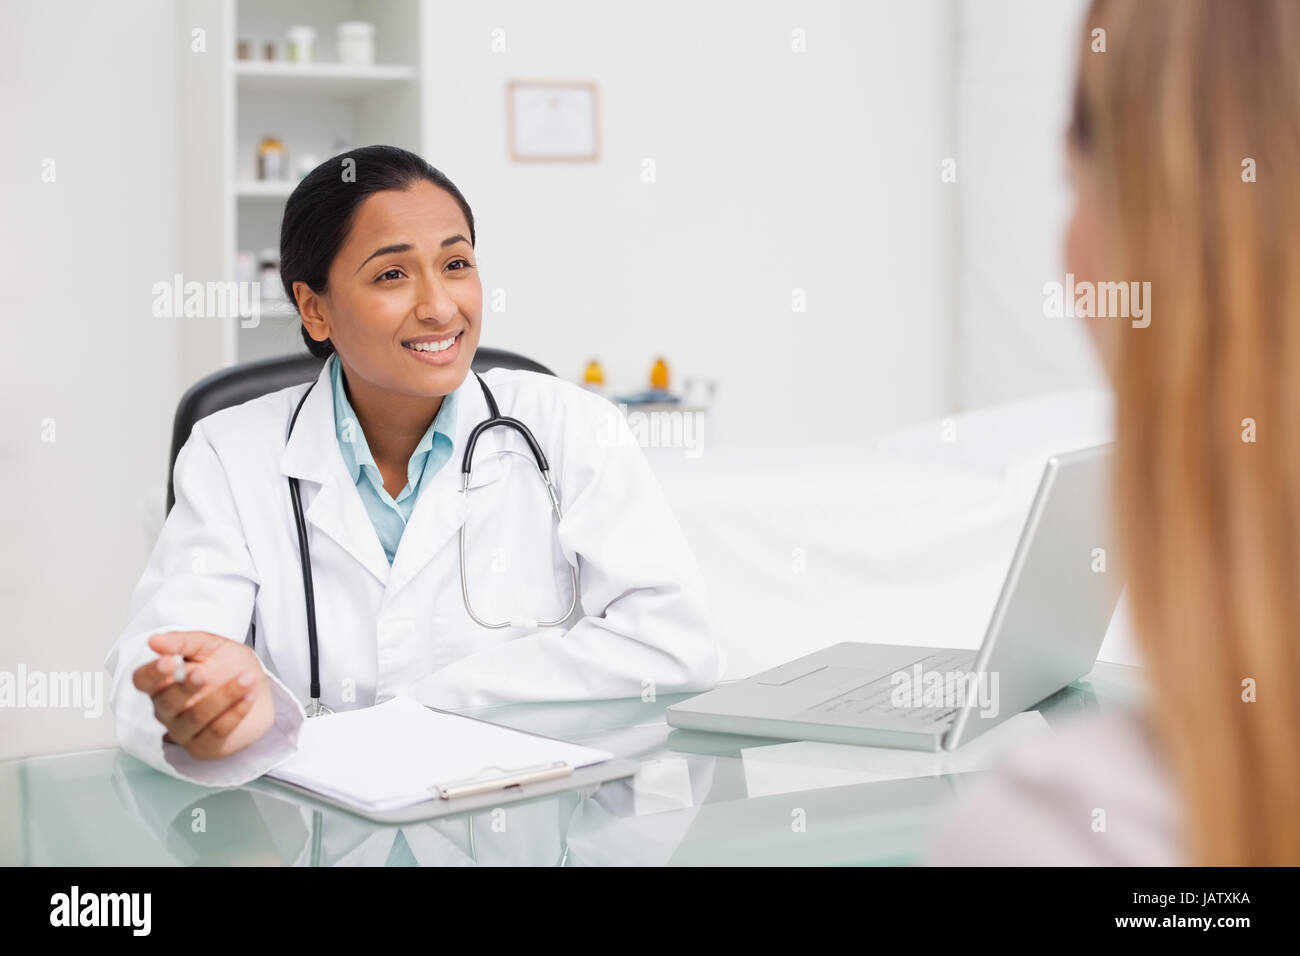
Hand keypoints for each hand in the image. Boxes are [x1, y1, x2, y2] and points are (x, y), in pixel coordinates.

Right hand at [132, 631, 275, 760]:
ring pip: (195, 717)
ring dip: (223, 696)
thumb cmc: (229, 667)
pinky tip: (250, 697)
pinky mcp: (204, 747)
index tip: (169, 660)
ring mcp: (183, 731)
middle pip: (166, 701)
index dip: (152, 672)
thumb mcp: (212, 646)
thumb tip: (155, 641)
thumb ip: (184, 642)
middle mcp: (167, 709)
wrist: (260, 689)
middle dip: (186, 687)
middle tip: (204, 673)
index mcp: (162, 682)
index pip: (142, 681)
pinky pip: (215, 732)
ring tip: (247, 678)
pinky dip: (235, 713)